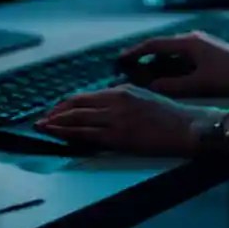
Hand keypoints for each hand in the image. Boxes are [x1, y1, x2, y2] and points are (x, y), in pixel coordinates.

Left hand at [34, 84, 220, 156]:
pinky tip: (60, 136)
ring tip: (43, 127)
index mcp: (122, 90)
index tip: (55, 109)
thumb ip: (122, 99)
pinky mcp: (119, 136)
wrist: (186, 127)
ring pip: (77, 119)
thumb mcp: (144, 96)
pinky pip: (87, 134)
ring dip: (57, 124)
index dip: (65, 103)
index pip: (85, 96)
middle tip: (42, 118)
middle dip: (55, 113)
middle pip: (76, 105)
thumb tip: (103, 105)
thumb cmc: (169, 115)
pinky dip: (70, 134)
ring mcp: (116, 119)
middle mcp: (116, 101)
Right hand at [117, 31, 228, 96]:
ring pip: (171, 52)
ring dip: (157, 62)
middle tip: (127, 68)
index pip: (155, 44)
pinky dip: (170, 64)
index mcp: (188, 43)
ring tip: (142, 74)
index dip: (136, 52)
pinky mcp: (206, 51)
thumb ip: (172, 85)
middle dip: (144, 57)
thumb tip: (150, 87)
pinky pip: (181, 56)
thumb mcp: (199, 84)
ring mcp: (200, 44)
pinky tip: (165, 76)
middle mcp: (192, 39)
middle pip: (161, 46)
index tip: (120, 59)